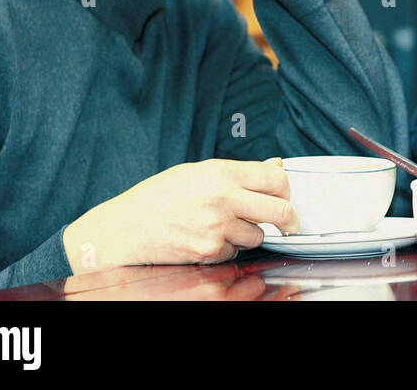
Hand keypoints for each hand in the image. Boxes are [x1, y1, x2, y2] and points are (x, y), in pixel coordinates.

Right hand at [61, 157, 298, 274]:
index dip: (285, 188)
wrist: (126, 228)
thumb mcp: (198, 171)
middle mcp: (223, 199)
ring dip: (251, 233)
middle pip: (280, 210)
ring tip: (227, 225)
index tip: (285, 195)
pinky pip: (236, 251)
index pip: (275, 178)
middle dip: (289, 218)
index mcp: (221, 173)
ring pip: (259, 235)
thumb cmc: (159, 196)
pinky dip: (229, 247)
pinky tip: (209, 237)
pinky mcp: (210, 251)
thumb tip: (276, 165)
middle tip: (290, 222)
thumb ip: (240, 171)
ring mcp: (217, 227)